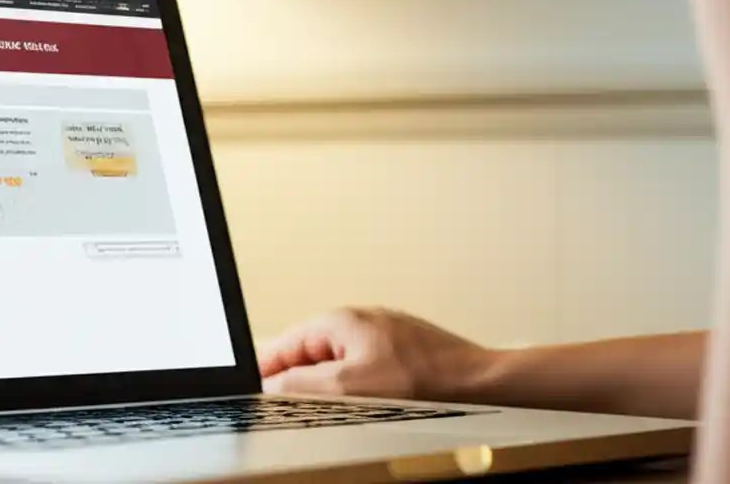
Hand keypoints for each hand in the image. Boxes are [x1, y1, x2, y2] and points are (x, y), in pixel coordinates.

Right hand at [258, 307, 493, 401]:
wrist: (476, 382)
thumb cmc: (423, 379)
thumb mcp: (349, 386)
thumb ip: (303, 383)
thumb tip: (272, 384)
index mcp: (338, 321)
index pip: (283, 345)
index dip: (265, 372)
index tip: (253, 392)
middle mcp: (356, 320)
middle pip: (306, 354)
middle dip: (296, 381)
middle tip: (292, 410)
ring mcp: (378, 334)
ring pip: (333, 362)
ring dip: (325, 385)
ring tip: (331, 409)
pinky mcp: (396, 349)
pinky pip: (358, 366)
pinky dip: (351, 385)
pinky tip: (362, 403)